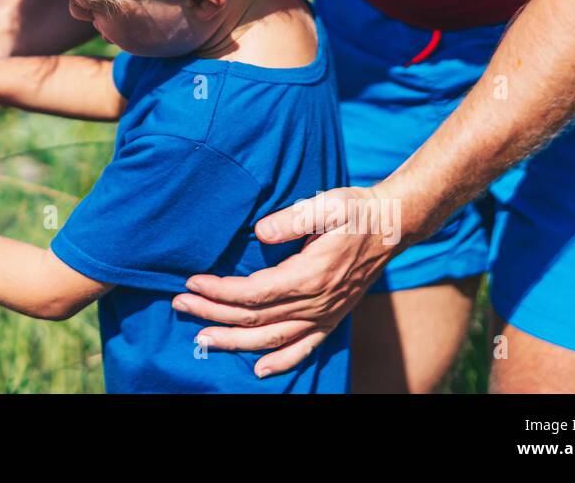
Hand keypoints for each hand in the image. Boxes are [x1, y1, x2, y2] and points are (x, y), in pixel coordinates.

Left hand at [171, 185, 402, 376]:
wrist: (393, 226)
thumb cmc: (356, 211)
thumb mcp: (327, 204)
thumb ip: (293, 219)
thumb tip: (260, 232)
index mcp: (310, 275)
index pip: (253, 293)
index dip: (220, 292)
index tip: (192, 282)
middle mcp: (317, 302)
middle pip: (255, 318)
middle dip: (213, 315)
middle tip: (180, 306)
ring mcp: (326, 314)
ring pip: (273, 338)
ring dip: (235, 341)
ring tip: (202, 340)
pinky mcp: (332, 318)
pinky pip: (305, 348)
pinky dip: (282, 362)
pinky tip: (260, 370)